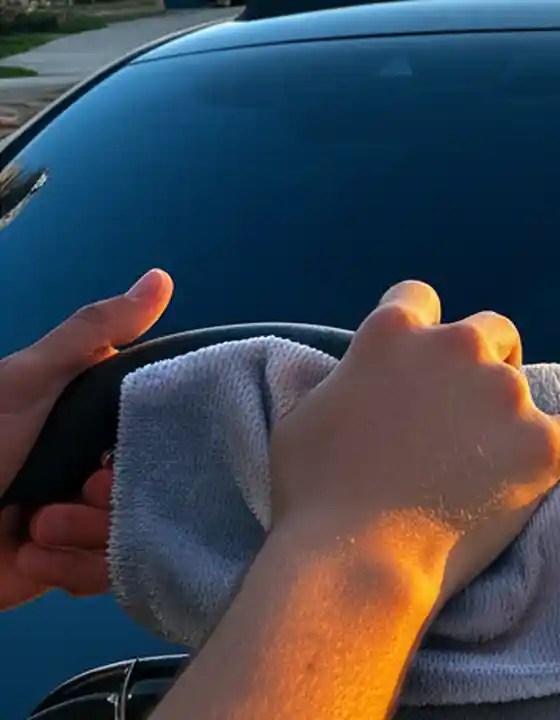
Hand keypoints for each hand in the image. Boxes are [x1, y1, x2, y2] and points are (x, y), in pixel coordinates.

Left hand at [0, 269, 173, 608]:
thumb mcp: (28, 382)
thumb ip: (94, 332)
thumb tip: (161, 276)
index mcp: (93, 423)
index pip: (161, 435)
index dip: (153, 451)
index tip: (114, 458)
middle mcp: (97, 470)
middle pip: (153, 492)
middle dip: (113, 502)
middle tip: (77, 496)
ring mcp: (86, 522)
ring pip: (134, 537)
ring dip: (86, 538)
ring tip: (38, 529)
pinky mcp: (72, 569)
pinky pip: (108, 578)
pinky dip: (69, 568)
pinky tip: (30, 555)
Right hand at [269, 280, 559, 603]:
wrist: (357, 558)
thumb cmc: (315, 496)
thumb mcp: (303, 416)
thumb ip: (342, 381)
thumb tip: (355, 378)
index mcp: (392, 333)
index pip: (419, 297)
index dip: (423, 326)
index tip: (426, 354)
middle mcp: (455, 347)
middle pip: (490, 330)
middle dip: (485, 359)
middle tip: (469, 410)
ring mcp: (505, 394)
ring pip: (531, 378)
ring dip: (516, 406)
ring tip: (501, 451)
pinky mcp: (543, 444)